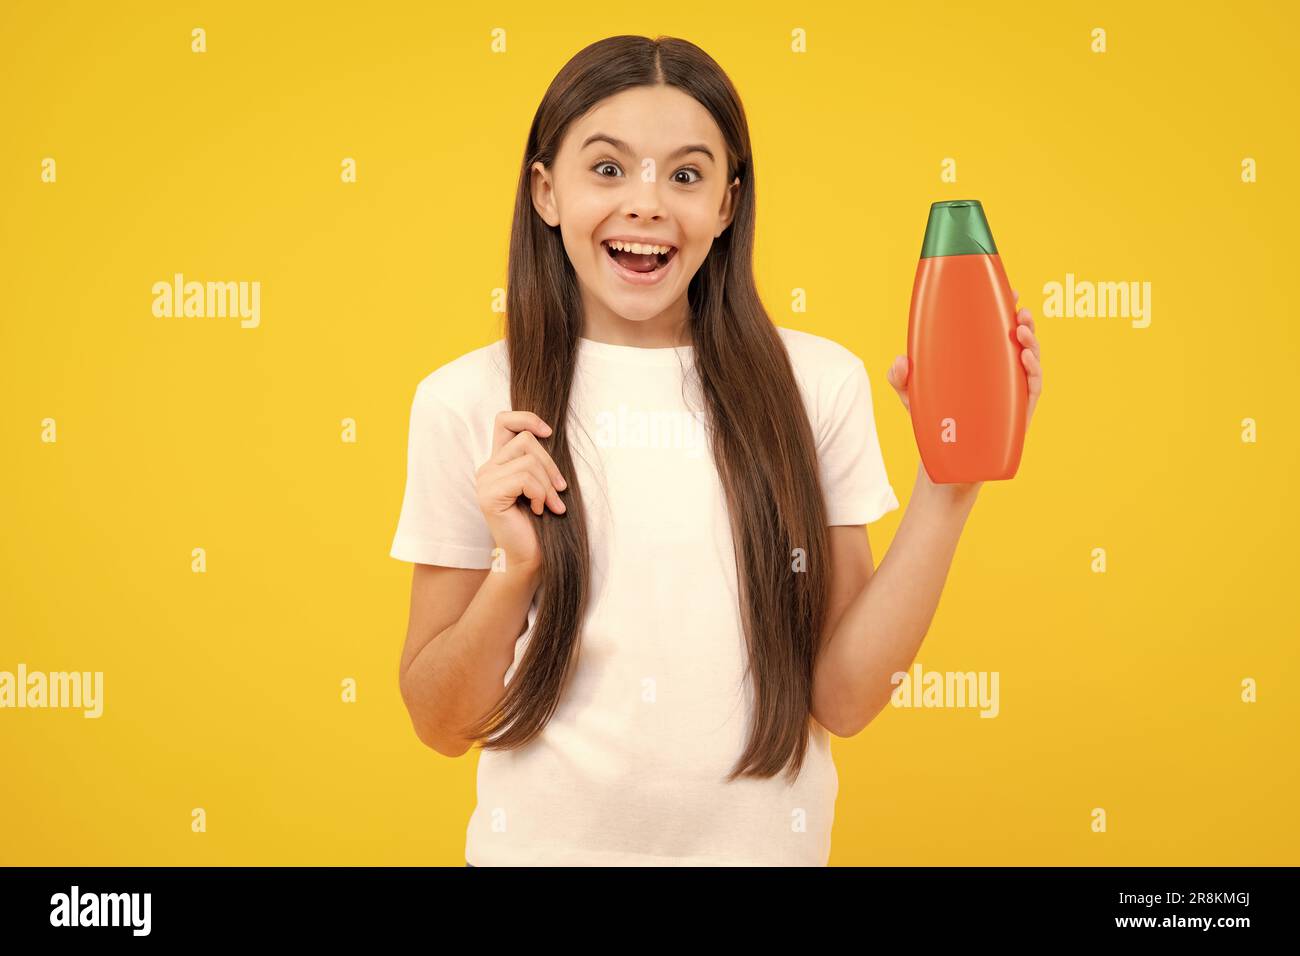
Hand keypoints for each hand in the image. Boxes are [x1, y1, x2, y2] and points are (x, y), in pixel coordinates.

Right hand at [474, 410, 567, 571]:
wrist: (529, 557)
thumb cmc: (540, 522)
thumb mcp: (542, 483)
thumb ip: (538, 460)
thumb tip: (549, 434)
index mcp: (498, 462)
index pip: (504, 421)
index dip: (527, 418)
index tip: (548, 433)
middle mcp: (487, 469)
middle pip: (525, 440)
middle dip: (550, 465)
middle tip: (560, 490)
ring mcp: (485, 481)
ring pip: (528, 461)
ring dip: (548, 485)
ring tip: (551, 506)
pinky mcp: (489, 495)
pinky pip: (525, 480)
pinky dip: (540, 495)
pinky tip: (539, 511)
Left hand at [886, 288, 1042, 495]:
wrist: (944, 463)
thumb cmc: (934, 423)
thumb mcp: (912, 395)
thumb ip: (900, 377)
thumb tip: (901, 361)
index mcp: (980, 363)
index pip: (997, 330)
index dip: (1006, 309)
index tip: (1010, 291)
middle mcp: (999, 375)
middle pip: (1018, 342)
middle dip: (1024, 322)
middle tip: (1018, 309)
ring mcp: (1010, 393)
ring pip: (1029, 362)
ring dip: (1031, 343)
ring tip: (1021, 331)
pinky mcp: (1017, 413)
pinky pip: (1031, 390)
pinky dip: (1033, 373)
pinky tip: (1025, 359)